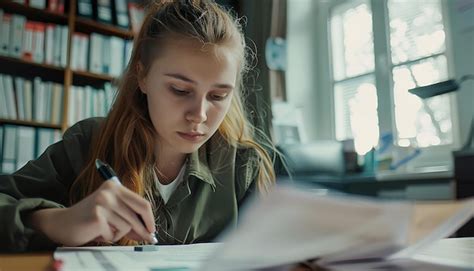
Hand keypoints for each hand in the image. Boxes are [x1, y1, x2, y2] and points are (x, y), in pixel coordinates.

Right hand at [27, 181, 155, 245]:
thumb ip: (129, 220)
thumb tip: (148, 231)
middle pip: (138, 214)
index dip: (149, 218)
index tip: (152, 228)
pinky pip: (114, 233)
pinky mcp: (97, 216)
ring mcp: (103, 202)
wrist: (61, 224)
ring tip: (105, 230)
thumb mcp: (113, 215)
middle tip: (146, 238)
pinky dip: (108, 237)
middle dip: (143, 229)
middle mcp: (109, 191)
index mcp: (115, 187)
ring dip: (119, 233)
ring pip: (127, 225)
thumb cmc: (89, 220)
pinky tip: (97, 232)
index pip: (141, 202)